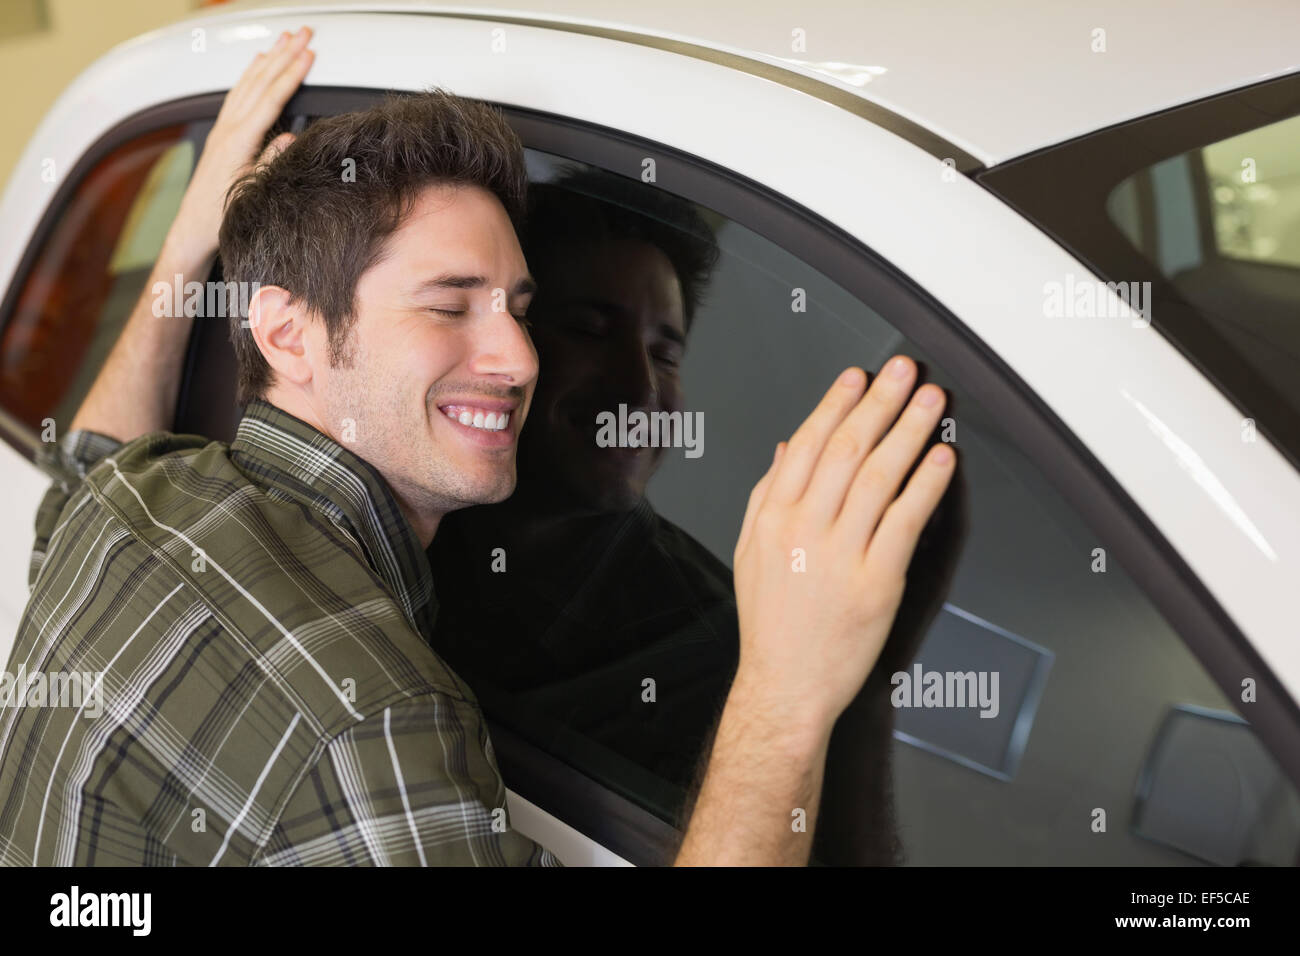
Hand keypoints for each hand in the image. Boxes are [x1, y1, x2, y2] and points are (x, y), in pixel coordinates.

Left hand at [163, 26, 314, 262]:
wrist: (193, 229)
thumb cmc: (220, 217)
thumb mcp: (252, 194)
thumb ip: (270, 163)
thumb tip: (289, 139)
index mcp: (237, 141)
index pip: (269, 98)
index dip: (290, 75)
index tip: (307, 56)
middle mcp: (227, 130)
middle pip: (259, 82)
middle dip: (283, 55)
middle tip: (302, 34)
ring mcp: (222, 130)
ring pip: (247, 84)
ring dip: (268, 60)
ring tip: (284, 40)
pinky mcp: (221, 135)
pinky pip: (238, 94)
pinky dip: (251, 76)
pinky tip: (258, 67)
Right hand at [731, 356, 956, 730]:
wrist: (786, 687)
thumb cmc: (773, 625)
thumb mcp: (751, 553)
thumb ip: (767, 495)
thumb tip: (785, 448)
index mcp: (773, 518)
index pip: (807, 444)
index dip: (836, 404)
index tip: (858, 376)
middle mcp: (804, 530)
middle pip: (845, 450)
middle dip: (879, 402)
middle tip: (903, 370)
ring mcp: (840, 556)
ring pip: (878, 477)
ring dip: (909, 432)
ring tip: (931, 402)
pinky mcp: (876, 582)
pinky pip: (905, 521)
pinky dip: (925, 485)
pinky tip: (941, 459)